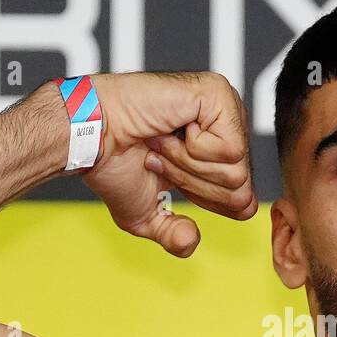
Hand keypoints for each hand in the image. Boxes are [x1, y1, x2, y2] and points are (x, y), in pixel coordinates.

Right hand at [79, 71, 257, 256]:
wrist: (92, 137)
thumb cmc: (114, 164)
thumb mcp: (147, 214)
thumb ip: (173, 236)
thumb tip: (191, 242)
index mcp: (221, 148)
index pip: (244, 200)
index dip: (203, 199)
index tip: (164, 172)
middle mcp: (229, 125)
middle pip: (240, 187)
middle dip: (192, 182)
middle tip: (160, 156)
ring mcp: (227, 106)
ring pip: (236, 170)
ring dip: (186, 164)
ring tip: (162, 141)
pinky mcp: (220, 94)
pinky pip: (231, 150)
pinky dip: (190, 149)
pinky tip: (169, 129)